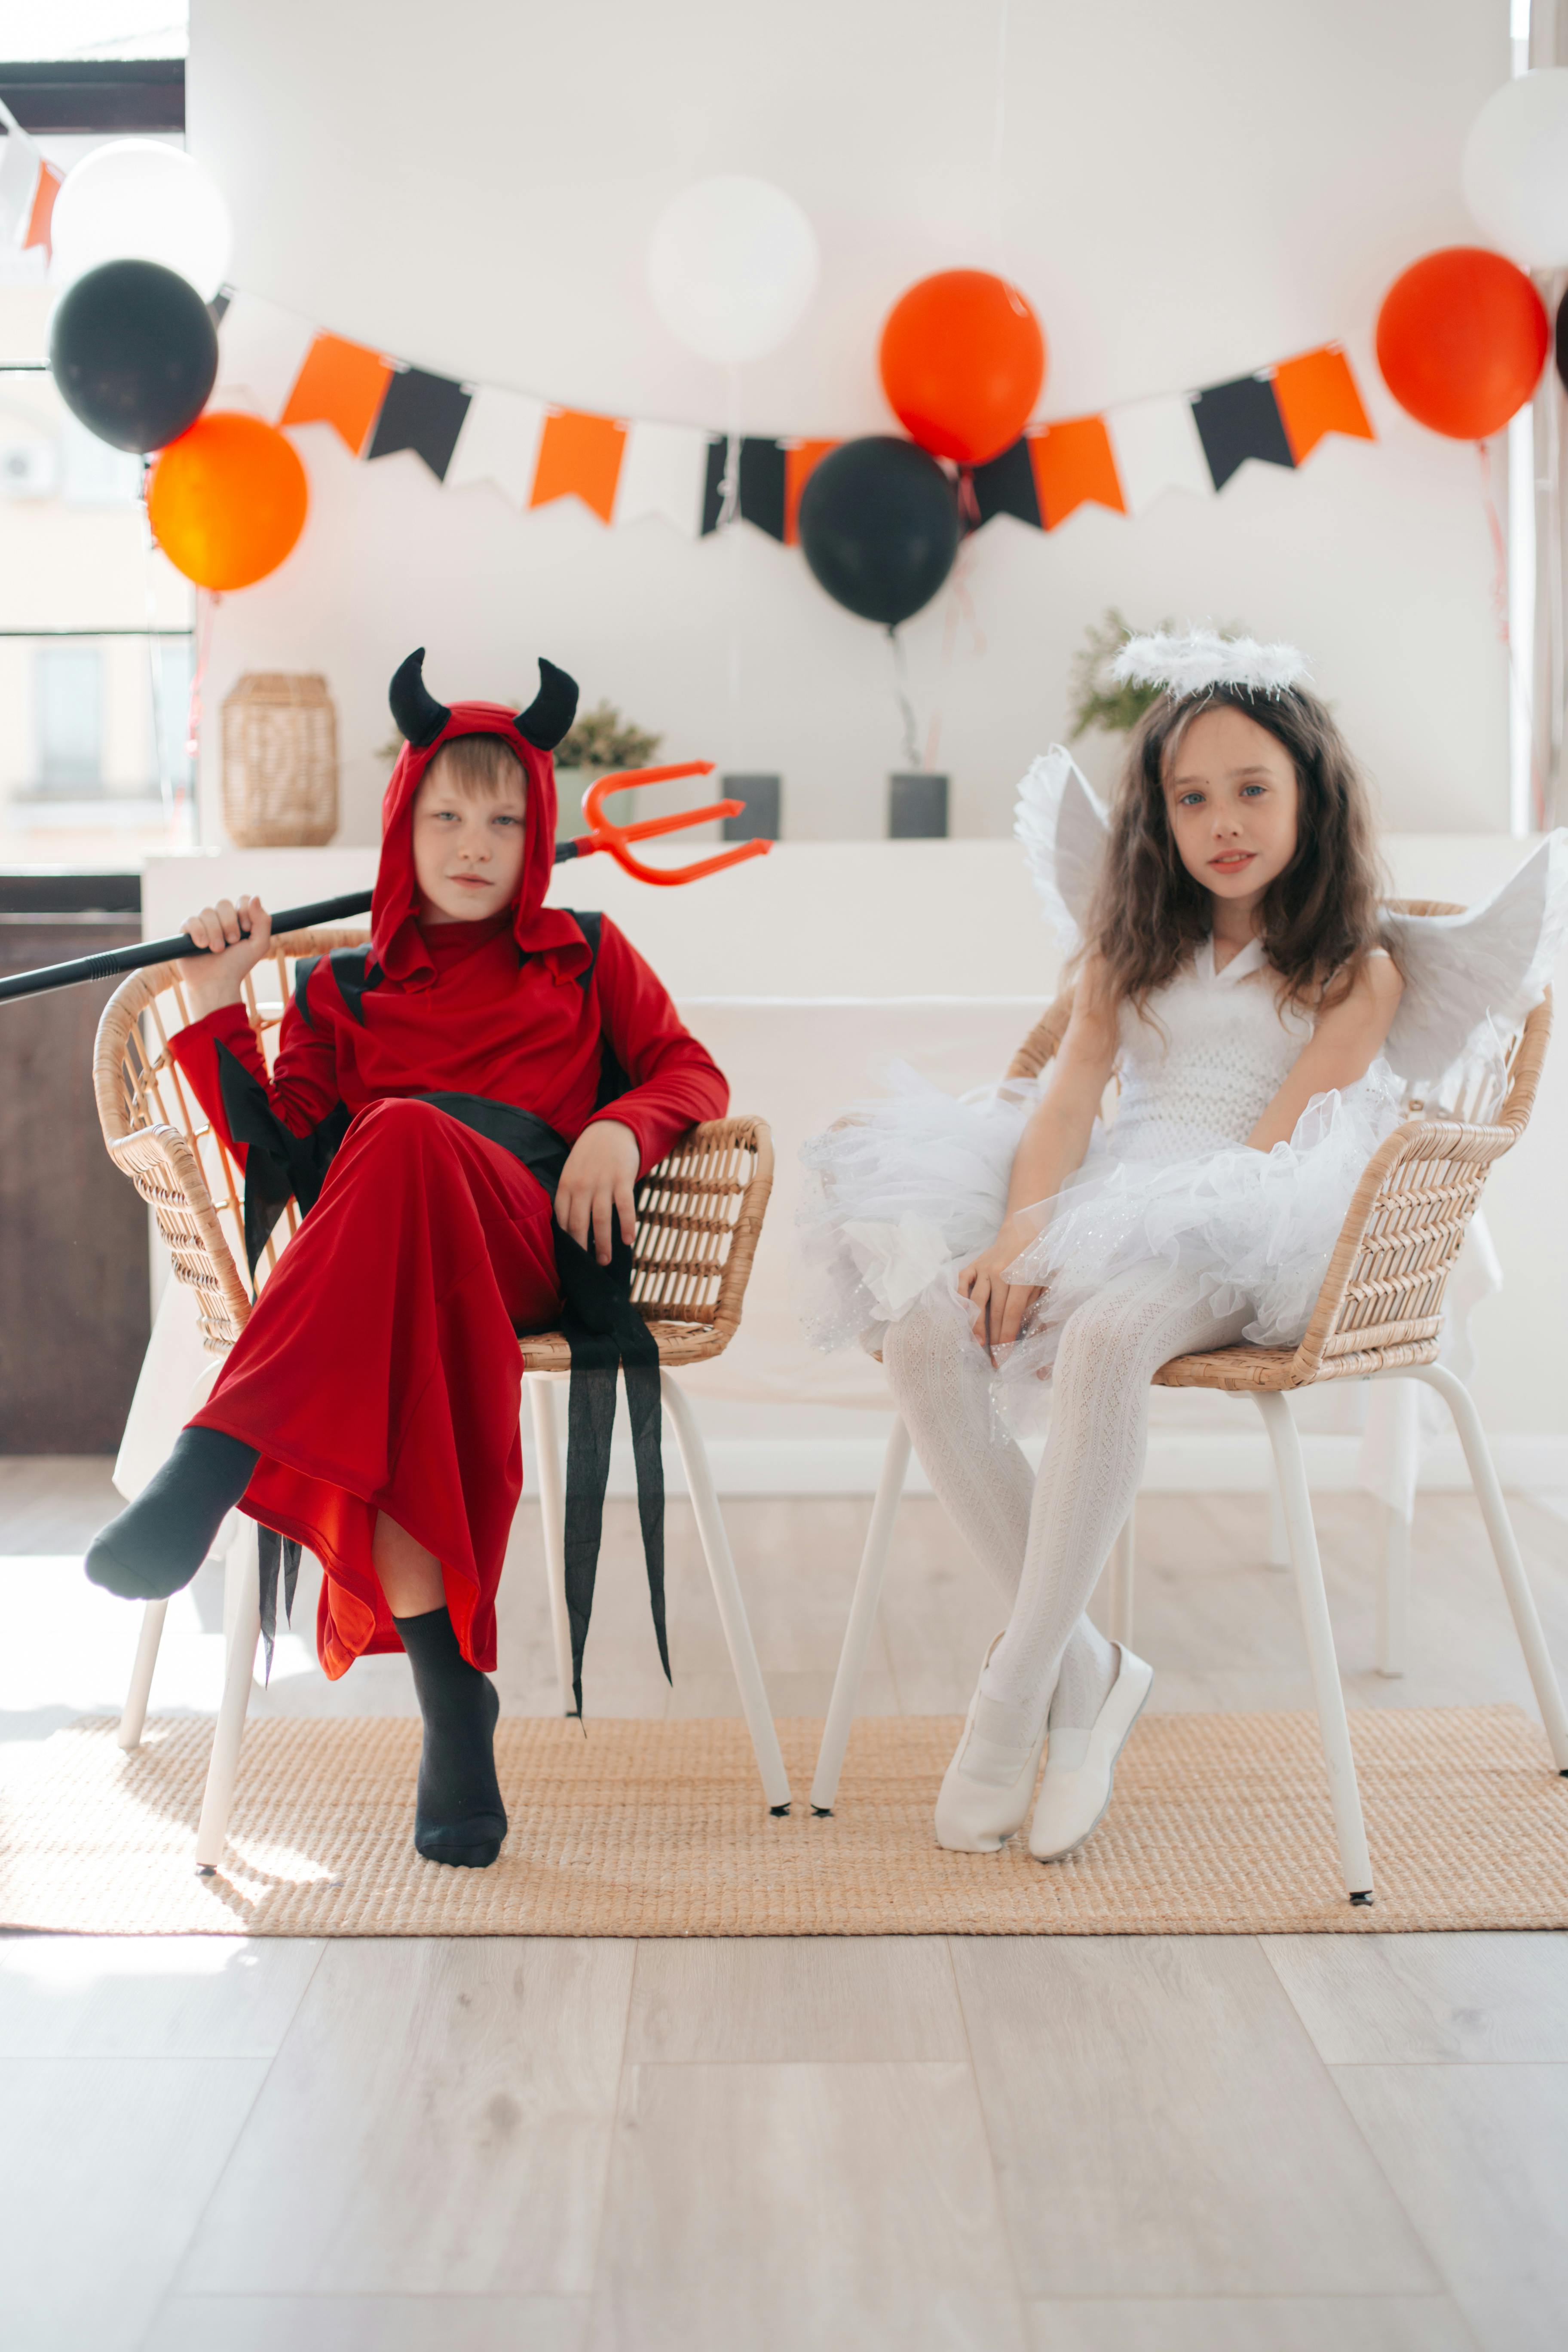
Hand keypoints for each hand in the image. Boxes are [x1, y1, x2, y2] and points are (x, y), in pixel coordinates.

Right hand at [180, 896, 271, 1018]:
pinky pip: (191, 920)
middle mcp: (220, 919)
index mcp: (238, 919)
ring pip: (207, 911)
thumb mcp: (259, 945)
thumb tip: (255, 897)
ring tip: (216, 950)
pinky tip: (202, 945)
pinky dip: (198, 932)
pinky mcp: (187, 931)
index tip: (246, 930)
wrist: (217, 983)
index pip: (242, 900)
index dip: (244, 911)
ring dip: (215, 932)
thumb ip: (263, 921)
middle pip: (223, 903)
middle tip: (232, 942)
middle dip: (229, 923)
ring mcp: (203, 924)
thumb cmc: (238, 965)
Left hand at [555, 1119, 639, 1266]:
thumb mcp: (572, 1172)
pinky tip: (628, 1240)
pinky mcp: (622, 1179)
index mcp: (566, 1185)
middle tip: (588, 1266)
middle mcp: (582, 1185)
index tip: (570, 1257)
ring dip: (603, 1243)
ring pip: (601, 1220)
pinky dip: (627, 1225)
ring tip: (605, 1261)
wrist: (612, 1130)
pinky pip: (625, 1207)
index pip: (562, 1219)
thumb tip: (567, 1229)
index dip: (566, 1241)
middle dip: (582, 1248)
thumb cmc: (590, 1157)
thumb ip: (569, 1197)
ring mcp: (602, 1182)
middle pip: (579, 1224)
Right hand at [956, 1215, 1042, 1365]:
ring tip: (977, 1344)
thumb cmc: (1037, 1258)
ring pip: (976, 1302)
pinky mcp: (973, 1265)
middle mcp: (999, 1273)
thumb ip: (1034, 1303)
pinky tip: (962, 1317)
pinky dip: (960, 1301)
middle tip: (992, 1359)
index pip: (1011, 1314)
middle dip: (993, 1338)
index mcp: (1020, 1277)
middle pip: (993, 1312)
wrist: (1023, 1230)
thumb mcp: (1044, 1279)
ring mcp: (983, 1268)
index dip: (1007, 1337)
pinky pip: (962, 1285)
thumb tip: (1025, 1331)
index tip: (1004, 1355)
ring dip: (975, 1325)